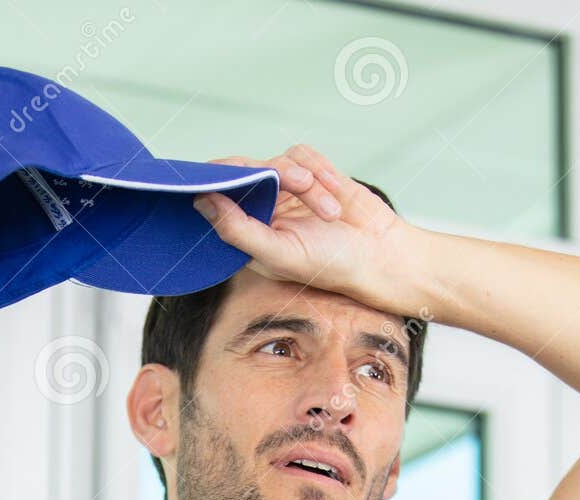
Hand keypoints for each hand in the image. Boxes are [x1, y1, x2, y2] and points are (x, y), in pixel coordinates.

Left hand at [193, 143, 419, 312]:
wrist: (378, 253)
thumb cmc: (329, 264)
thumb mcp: (278, 253)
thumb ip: (237, 230)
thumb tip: (201, 201)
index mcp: (246, 233)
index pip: (215, 197)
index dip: (212, 181)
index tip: (215, 175)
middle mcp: (261, 209)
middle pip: (245, 170)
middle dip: (272, 175)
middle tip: (296, 184)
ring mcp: (284, 190)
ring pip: (279, 161)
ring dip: (308, 183)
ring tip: (331, 212)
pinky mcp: (308, 172)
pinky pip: (303, 155)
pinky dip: (322, 172)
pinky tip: (337, 196)